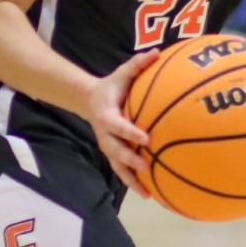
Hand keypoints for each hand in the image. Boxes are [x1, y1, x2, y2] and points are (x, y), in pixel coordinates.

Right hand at [86, 50, 160, 197]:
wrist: (89, 101)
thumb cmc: (111, 86)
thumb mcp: (121, 74)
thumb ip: (137, 65)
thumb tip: (157, 52)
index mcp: (107, 115)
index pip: (118, 125)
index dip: (130, 132)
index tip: (146, 138)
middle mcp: (105, 134)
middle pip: (115, 151)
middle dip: (130, 160)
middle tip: (147, 166)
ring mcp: (108, 146)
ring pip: (117, 166)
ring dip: (131, 180)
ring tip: (147, 194)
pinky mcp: (112, 154)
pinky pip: (122, 170)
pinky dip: (133, 182)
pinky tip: (150, 194)